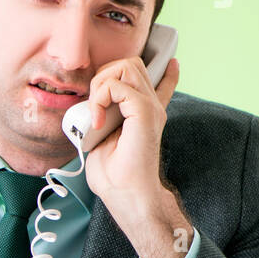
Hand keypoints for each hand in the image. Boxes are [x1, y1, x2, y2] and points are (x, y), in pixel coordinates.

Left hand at [84, 56, 179, 206]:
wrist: (125, 194)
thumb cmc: (113, 175)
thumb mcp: (102, 139)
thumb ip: (102, 118)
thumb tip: (87, 109)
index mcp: (145, 114)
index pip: (162, 83)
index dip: (166, 72)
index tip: (172, 63)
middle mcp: (151, 107)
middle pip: (131, 64)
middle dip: (103, 75)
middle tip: (95, 105)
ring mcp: (150, 108)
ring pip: (126, 67)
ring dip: (101, 85)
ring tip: (96, 112)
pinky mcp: (144, 113)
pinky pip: (117, 87)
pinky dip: (99, 99)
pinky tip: (98, 122)